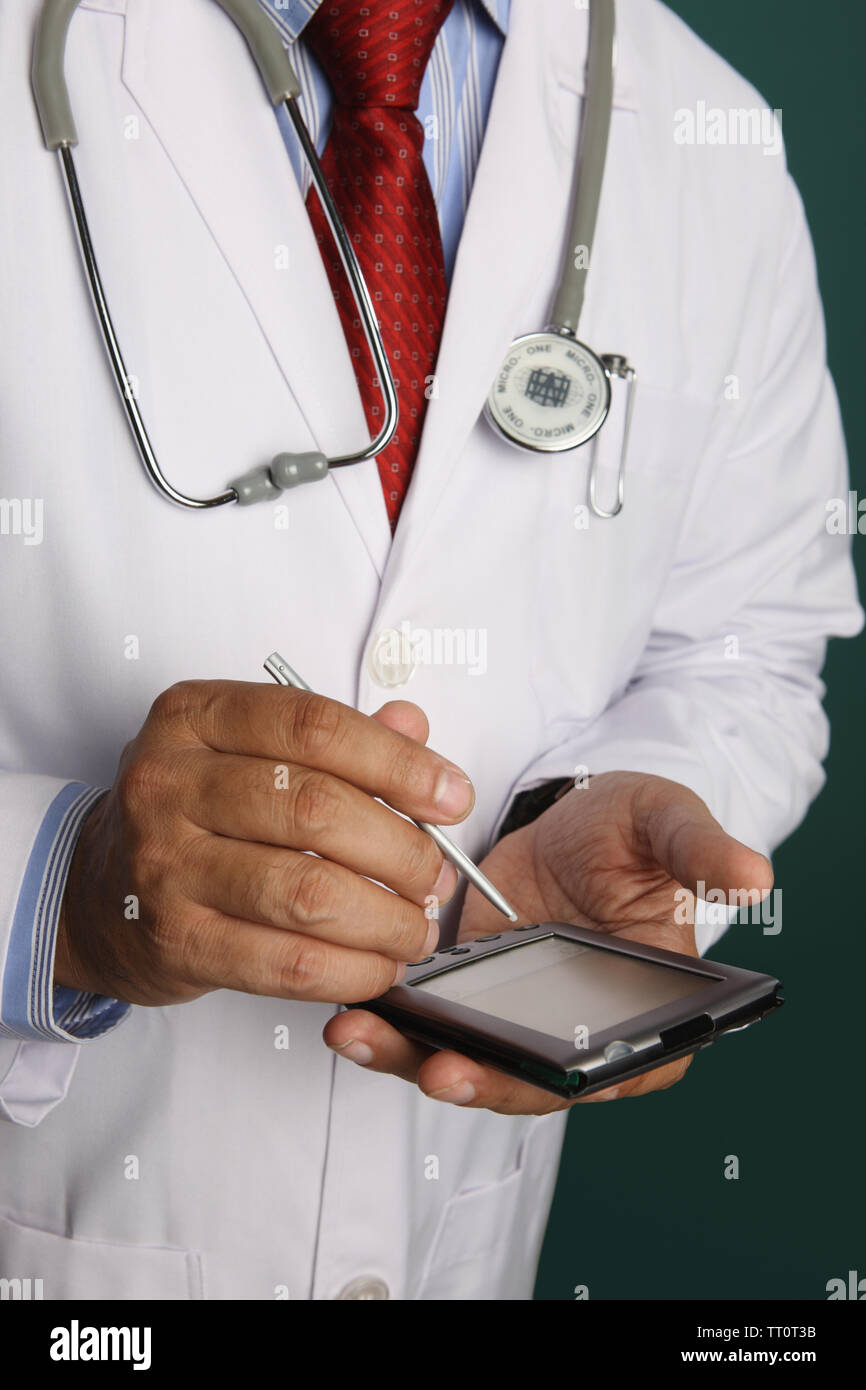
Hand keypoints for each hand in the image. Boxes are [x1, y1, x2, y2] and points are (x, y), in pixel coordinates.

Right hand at [55, 681, 473, 1004]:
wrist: (95, 893)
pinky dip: (351, 970)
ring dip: (385, 919)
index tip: (453, 797)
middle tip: (436, 876)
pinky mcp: (175, 940)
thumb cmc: (193, 814)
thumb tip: (415, 730)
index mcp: (196, 716)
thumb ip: (334, 738)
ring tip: (415, 926)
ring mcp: (164, 864)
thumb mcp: (248, 750)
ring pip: (308, 893)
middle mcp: (169, 781)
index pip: (314, 726)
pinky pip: (286, 963)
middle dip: (402, 850)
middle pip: (316, 809)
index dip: (399, 764)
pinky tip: (378, 965)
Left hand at [325, 764, 772, 1114]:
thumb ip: (700, 851)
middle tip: (431, 1067)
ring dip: (413, 1057)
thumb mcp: (666, 823)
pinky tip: (350, 1009)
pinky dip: (390, 1022)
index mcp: (647, 1016)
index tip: (531, 1069)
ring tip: (360, 1036)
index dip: (569, 1081)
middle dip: (476, 1078)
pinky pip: (429, 1023)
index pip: (614, 1073)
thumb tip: (756, 876)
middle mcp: (578, 1036)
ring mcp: (516, 1023)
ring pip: (467, 1058)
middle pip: (529, 1080)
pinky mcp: (467, 998)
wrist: (570, 816)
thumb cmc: (630, 827)